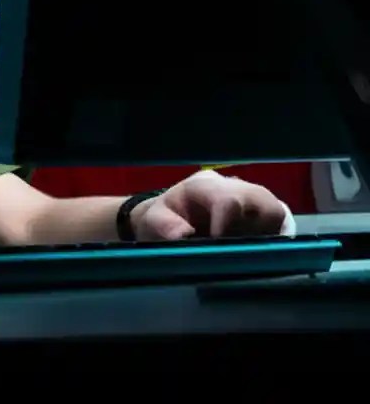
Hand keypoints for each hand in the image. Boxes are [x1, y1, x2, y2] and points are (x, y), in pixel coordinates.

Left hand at [130, 169, 295, 240]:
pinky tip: (252, 249)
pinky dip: (272, 240)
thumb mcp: (152, 222)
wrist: (167, 219)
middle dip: (255, 232)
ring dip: (266, 237)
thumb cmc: (161, 219)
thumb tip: (182, 234)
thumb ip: (163, 225)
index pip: (231, 201)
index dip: (228, 228)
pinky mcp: (265, 213)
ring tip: (242, 250)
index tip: (216, 246)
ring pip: (279, 216)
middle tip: (235, 250)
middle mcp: (235, 186)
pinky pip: (282, 225)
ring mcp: (253, 199)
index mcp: (206, 185)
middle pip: (267, 204)